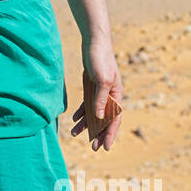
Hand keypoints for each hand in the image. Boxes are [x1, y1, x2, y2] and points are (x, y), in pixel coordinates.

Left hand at [70, 38, 122, 152]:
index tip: (106, 147)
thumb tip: (99, 117)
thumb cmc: (100, 59)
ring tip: (75, 134)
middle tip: (93, 148)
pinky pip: (87, 104)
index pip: (115, 119)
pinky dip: (81, 112)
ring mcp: (100, 92)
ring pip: (94, 113)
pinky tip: (74, 119)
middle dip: (99, 133)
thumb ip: (100, 98)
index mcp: (116, 95)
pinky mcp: (91, 87)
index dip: (110, 134)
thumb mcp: (101, 79)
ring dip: (86, 124)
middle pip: (105, 119)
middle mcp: (110, 95)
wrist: (94, 43)